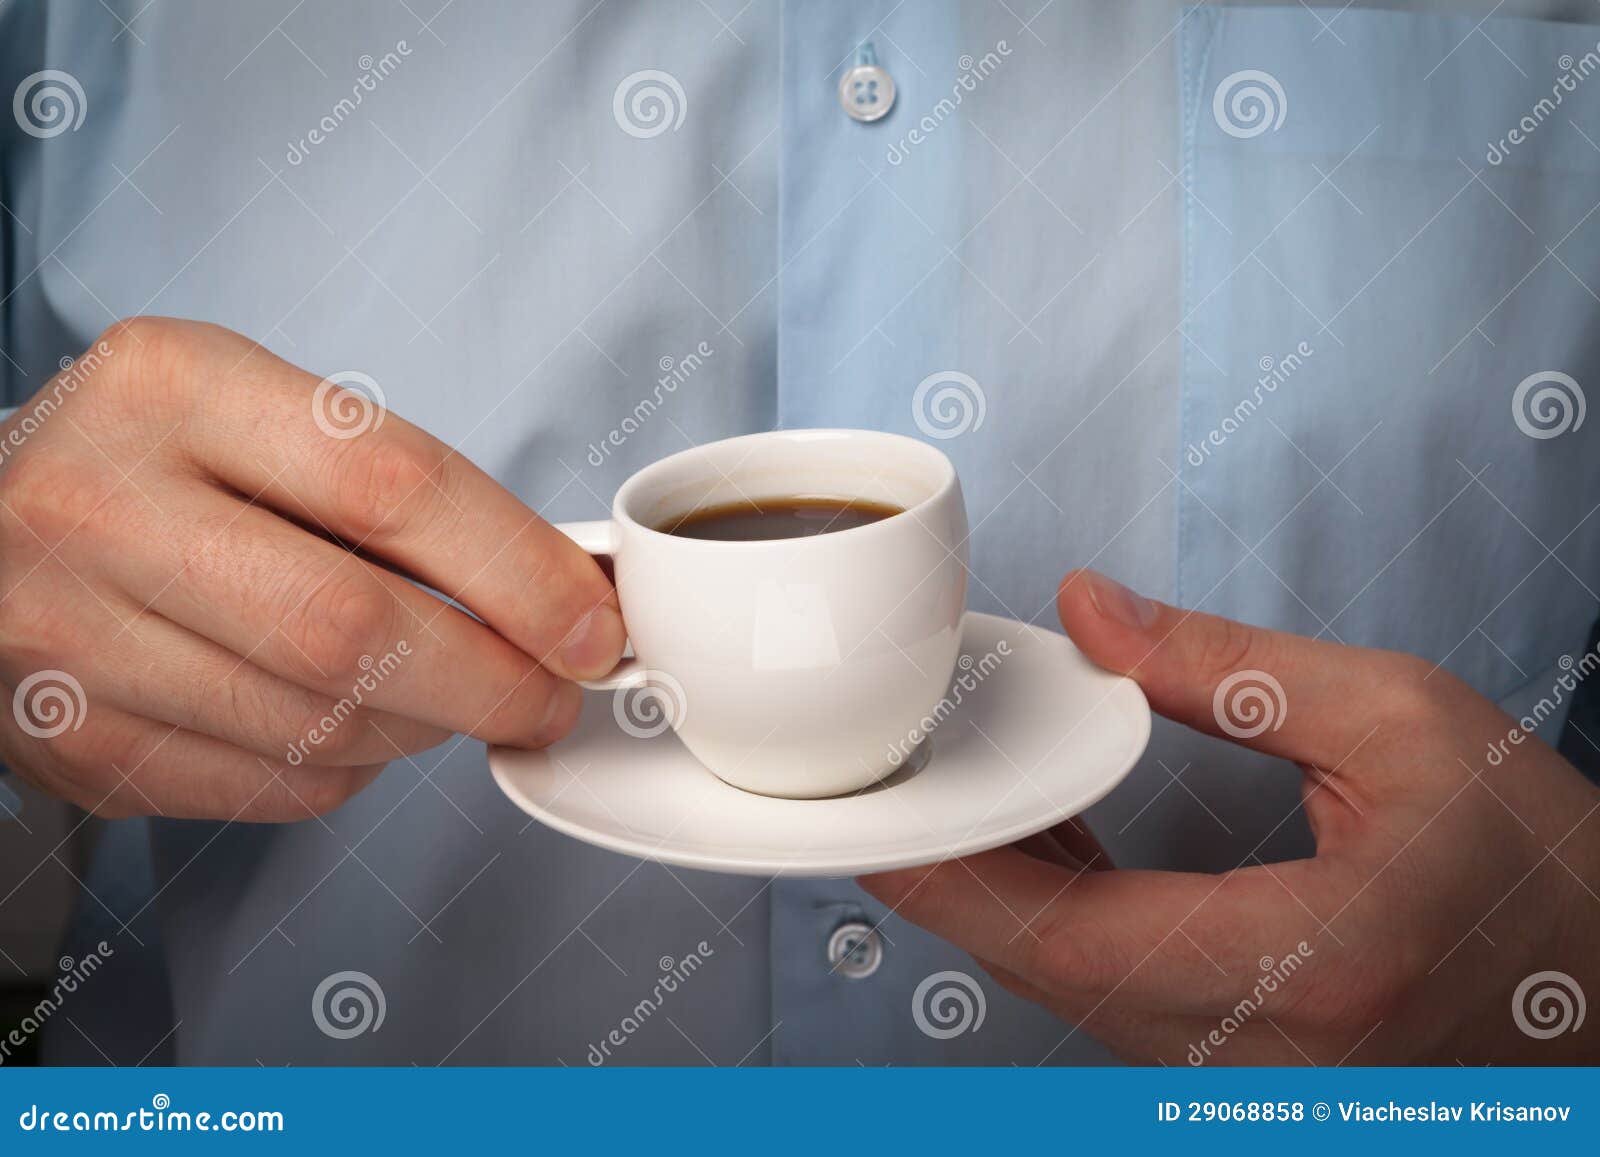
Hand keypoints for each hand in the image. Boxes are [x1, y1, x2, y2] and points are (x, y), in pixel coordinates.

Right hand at [0, 318, 622, 819]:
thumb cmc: (157, 461)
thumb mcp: (255, 408)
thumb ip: (393, 484)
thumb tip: (558, 586)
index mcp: (172, 387)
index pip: (391, 485)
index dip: (518, 570)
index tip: (589, 623)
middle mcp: (103, 506)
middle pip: (354, 629)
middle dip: (493, 679)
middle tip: (551, 694)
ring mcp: (69, 634)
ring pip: (319, 724)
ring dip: (426, 726)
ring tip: (454, 698)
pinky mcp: (69, 739)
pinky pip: (267, 785)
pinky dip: (349, 769)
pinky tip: (359, 725)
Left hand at [862, 569, 1599, 1063]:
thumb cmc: (1538, 861)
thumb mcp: (1400, 721)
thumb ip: (1227, 667)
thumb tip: (1093, 614)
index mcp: (1305, 966)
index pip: (1071, 939)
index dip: (950, 880)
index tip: (870, 823)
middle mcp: (1263, 1052)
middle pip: (1045, 970)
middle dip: (948, 876)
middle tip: (888, 782)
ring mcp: (1249, 1076)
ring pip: (1069, 990)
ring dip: (996, 896)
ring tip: (958, 791)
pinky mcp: (1245, 1062)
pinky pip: (1112, 996)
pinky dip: (1054, 922)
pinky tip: (1039, 847)